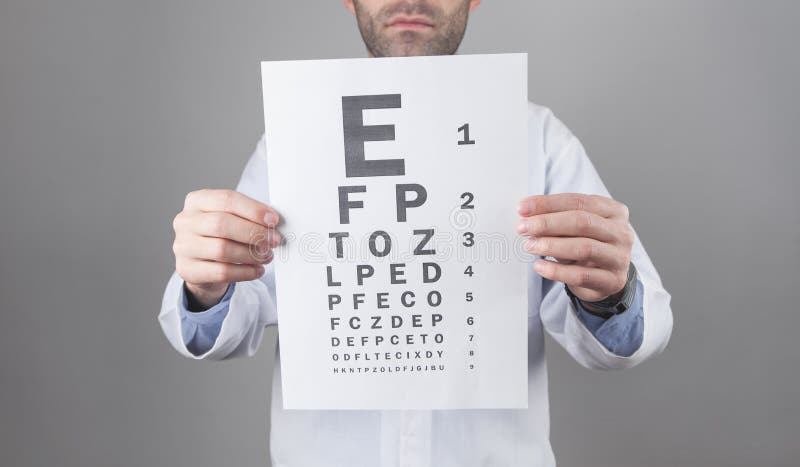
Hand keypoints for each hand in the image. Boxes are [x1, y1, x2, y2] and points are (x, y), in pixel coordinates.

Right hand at [172, 189, 281, 308]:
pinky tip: (257, 270)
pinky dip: (245, 272)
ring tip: (267, 256)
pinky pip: (221, 272)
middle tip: (274, 241)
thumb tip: (273, 223)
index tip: (273, 220)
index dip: (253, 210)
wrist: (202, 263)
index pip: (226, 199)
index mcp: (197, 201)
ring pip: (222, 250)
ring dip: (251, 254)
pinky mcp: (187, 269)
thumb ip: (249, 216)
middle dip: (254, 233)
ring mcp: (183, 246)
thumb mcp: (232, 218)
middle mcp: (185, 221)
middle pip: (222, 224)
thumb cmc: (222, 235)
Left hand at [516, 193, 633, 302]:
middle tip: (523, 227)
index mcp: (613, 211)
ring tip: (529, 245)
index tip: (522, 208)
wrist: (607, 279)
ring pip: (584, 248)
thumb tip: (527, 216)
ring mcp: (619, 257)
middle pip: (582, 222)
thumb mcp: (575, 229)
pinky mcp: (612, 281)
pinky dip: (557, 271)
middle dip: (547, 223)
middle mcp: (621, 232)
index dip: (548, 203)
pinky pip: (581, 275)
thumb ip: (556, 219)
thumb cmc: (587, 245)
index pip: (578, 201)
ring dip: (551, 246)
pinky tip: (539, 266)